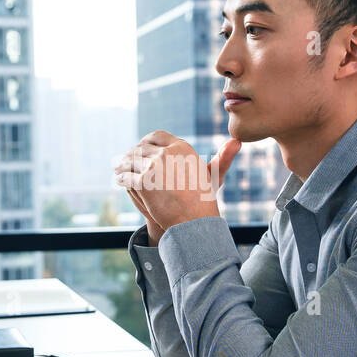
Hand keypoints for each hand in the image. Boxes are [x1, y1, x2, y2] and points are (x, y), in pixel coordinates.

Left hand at [114, 132, 241, 238]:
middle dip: (132, 154)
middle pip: (140, 147)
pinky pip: (125, 176)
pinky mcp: (142, 181)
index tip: (142, 148)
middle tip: (125, 160)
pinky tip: (119, 180)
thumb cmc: (204, 200)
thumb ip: (221, 158)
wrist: (193, 221)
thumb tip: (237, 141)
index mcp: (181, 147)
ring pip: (130, 160)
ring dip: (122, 164)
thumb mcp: (213, 176)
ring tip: (119, 169)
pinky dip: (121, 178)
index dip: (146, 142)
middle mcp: (166, 152)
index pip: (156, 135)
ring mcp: (153, 166)